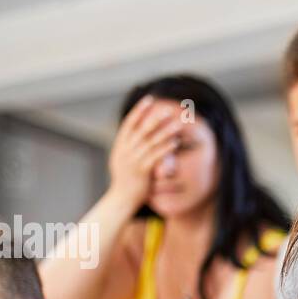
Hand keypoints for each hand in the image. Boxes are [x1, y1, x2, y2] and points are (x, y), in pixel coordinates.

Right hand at [107, 94, 182, 208]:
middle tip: (168, 109)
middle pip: (142, 130)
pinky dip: (166, 148)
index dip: (139, 110)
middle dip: (155, 118)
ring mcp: (133, 160)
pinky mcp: (142, 171)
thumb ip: (128, 146)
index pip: (129, 123)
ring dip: (166, 132)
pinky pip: (155, 157)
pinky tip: (175, 142)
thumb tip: (135, 133)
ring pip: (151, 142)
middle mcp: (125, 150)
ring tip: (178, 124)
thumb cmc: (125, 179)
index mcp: (120, 145)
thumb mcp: (122, 159)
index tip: (150, 99)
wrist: (121, 199)